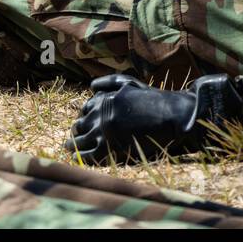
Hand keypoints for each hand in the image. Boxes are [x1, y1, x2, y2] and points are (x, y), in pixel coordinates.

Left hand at [66, 73, 242, 162]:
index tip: (84, 122)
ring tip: (70, 148)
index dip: (84, 116)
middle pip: (80, 125)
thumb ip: (110, 82)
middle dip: (77, 130)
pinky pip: (87, 156)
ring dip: (73, 145)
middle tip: (74, 137)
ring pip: (79, 141)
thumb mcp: (132, 84)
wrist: (173, 117)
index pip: (85, 109)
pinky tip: (79, 159)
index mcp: (105, 99)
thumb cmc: (155, 99)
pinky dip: (80, 157)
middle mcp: (101, 114)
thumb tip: (90, 87)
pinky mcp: (109, 149)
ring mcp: (104, 132)